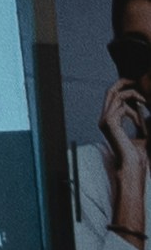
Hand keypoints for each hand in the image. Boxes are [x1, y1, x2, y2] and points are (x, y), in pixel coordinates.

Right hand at [102, 77, 150, 240]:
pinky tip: (141, 121)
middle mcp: (104, 119)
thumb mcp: (142, 134)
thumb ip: (140, 121)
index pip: (115, 98)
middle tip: (137, 81)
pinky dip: (133, 110)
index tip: (142, 94)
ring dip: (133, 95)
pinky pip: (121, 106)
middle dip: (124, 83)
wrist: (134, 168)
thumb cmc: (138, 156)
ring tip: (146, 101)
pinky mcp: (109, 122)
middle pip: (110, 91)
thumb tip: (145, 107)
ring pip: (115, 95)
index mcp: (110, 122)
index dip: (128, 93)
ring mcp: (104, 120)